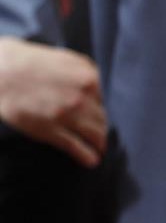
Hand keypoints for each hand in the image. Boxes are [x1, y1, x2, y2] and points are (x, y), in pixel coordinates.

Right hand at [0, 39, 107, 166]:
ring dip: (99, 144)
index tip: (93, 117)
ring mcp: (67, 115)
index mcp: (89, 77)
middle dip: (100, 128)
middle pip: (100, 118)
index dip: (95, 110)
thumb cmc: (31, 63)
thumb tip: (93, 93)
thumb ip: (84, 75)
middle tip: (99, 136)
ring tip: (99, 150)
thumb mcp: (66, 61)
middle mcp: (83, 96)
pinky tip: (92, 161)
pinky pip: (76, 146)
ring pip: (94, 134)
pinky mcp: (50, 130)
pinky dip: (87, 155)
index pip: (100, 100)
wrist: (3, 72)